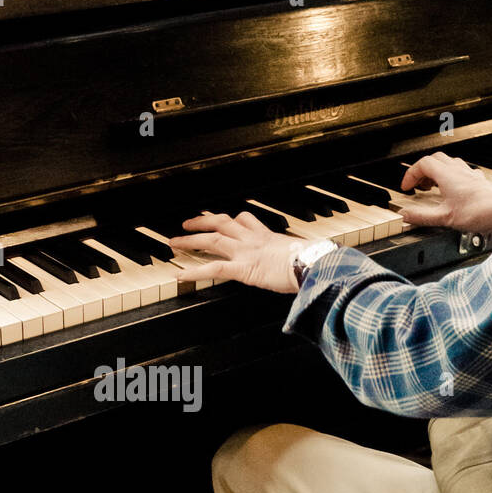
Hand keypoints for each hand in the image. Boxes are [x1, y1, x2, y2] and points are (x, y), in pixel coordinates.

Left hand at [169, 210, 307, 293]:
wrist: (315, 265)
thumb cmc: (315, 261)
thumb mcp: (303, 254)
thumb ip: (295, 256)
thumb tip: (305, 262)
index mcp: (268, 236)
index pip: (246, 220)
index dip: (230, 218)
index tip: (221, 217)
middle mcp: (254, 239)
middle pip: (223, 222)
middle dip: (203, 220)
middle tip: (188, 222)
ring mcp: (247, 252)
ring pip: (213, 240)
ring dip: (191, 239)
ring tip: (175, 242)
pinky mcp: (244, 269)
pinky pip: (214, 268)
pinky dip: (194, 271)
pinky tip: (180, 275)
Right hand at [400, 153, 491, 233]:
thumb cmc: (479, 212)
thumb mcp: (443, 218)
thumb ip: (421, 216)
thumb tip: (404, 215)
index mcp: (447, 175)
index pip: (423, 164)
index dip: (411, 174)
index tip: (406, 188)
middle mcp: (458, 171)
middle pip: (436, 159)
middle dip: (423, 170)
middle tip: (418, 185)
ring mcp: (470, 175)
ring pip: (450, 163)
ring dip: (438, 172)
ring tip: (433, 186)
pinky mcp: (479, 182)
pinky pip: (463, 172)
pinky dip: (453, 177)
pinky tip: (454, 189)